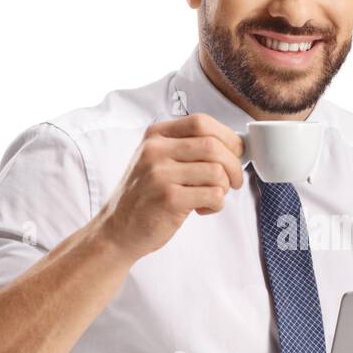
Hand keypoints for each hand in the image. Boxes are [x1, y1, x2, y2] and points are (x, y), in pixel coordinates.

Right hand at [96, 113, 244, 261]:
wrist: (117, 230)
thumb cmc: (146, 196)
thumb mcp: (157, 161)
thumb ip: (187, 148)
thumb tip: (235, 146)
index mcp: (155, 135)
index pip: (202, 122)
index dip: (227, 137)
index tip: (236, 153)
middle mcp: (155, 150)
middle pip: (213, 145)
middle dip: (234, 165)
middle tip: (235, 181)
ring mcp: (160, 174)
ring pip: (217, 172)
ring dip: (224, 188)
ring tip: (212, 197)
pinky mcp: (168, 199)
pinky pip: (213, 195)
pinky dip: (216, 204)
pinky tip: (202, 209)